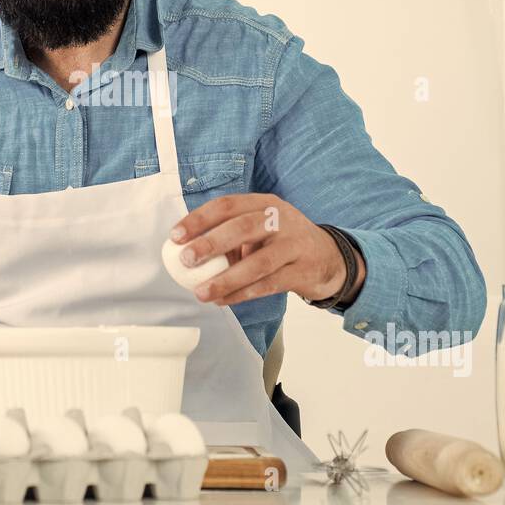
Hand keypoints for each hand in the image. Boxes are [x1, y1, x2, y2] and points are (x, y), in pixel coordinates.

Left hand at [169, 193, 359, 305]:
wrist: (329, 257)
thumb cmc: (281, 241)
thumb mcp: (260, 227)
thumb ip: (229, 235)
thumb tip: (184, 251)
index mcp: (264, 203)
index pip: (227, 205)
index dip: (199, 219)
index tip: (175, 236)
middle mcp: (280, 219)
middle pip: (242, 228)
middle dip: (211, 243)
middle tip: (186, 260)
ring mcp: (294, 245)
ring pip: (258, 262)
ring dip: (226, 279)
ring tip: (201, 293)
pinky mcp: (303, 271)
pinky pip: (269, 284)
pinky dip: (243, 294)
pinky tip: (223, 301)